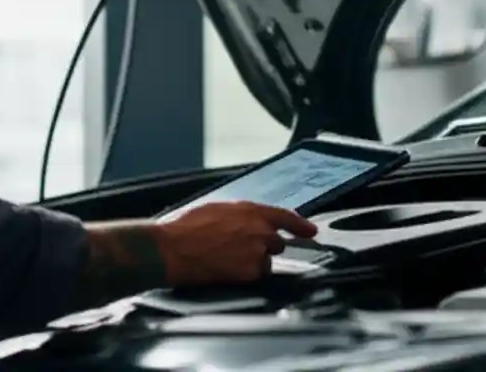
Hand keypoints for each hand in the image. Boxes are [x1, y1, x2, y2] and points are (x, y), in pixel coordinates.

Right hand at [153, 201, 317, 285]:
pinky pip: (255, 276)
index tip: (311, 231)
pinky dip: (245, 275)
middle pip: (277, 243)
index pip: (285, 217)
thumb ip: (240, 215)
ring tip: (227, 260)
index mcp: (250, 210)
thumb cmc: (187, 228)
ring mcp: (256, 252)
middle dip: (264, 247)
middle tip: (240, 249)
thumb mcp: (217, 209)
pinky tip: (225, 270)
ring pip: (265, 262)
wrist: (174, 249)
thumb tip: (248, 221)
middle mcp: (259, 230)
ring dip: (253, 263)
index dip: (300, 225)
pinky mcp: (250, 273)